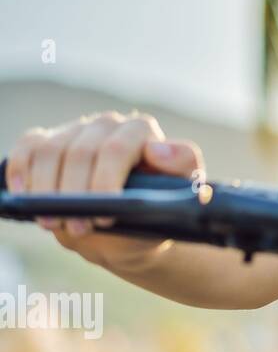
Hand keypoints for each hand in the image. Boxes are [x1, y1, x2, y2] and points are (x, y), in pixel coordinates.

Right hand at [4, 111, 204, 271]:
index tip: (106, 213)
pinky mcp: (48, 141)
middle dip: (76, 195)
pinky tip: (26, 196)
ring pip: (48, 152)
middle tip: (80, 227)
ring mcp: (75, 130)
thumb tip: (157, 151)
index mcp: (141, 130)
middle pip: (79, 153)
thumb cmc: (155, 207)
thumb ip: (180, 168)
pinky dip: (22, 173)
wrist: (128, 223)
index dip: (106, 182)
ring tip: (55, 222)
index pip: (116, 148)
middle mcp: (107, 124)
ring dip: (47, 192)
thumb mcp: (177, 194)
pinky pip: (27, 149)